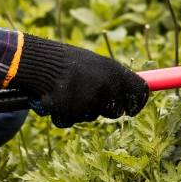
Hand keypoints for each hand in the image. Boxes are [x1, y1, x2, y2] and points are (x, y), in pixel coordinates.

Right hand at [9, 34, 148, 127]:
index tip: (132, 107)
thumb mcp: (99, 64)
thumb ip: (116, 79)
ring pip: (92, 117)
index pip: (140, 92)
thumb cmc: (71, 62)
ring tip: (70, 90)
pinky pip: (72, 121)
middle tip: (90, 94)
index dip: (138, 102)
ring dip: (82, 109)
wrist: (40, 61)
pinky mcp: (70, 112)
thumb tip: (139, 91)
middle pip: (116, 111)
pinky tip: (58, 97)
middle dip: (104, 108)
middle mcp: (105, 86)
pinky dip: (64, 113)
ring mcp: (88, 101)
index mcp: (115, 71)